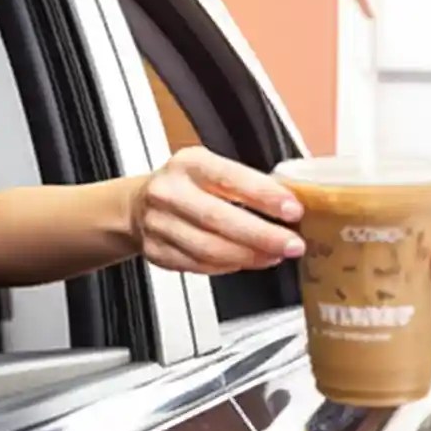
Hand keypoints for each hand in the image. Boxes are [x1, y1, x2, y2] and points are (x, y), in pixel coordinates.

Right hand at [132, 147, 304, 274]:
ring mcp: (158, 224)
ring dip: (248, 255)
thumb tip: (292, 203)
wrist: (138, 204)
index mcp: (189, 164)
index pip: (230, 178)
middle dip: (262, 235)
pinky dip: (228, 266)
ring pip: (208, 248)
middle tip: (292, 244)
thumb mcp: (212, 170)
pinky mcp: (157, 252)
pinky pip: (198, 265)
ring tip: (274, 255)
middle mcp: (169, 192)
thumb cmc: (186, 186)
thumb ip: (246, 184)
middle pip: (218, 218)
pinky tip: (246, 260)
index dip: (264, 196)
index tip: (292, 210)